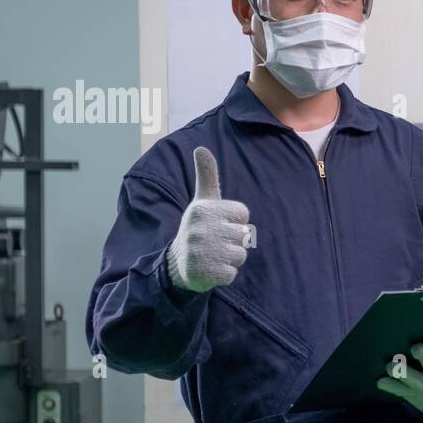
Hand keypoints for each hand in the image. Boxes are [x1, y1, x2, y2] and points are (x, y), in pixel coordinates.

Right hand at [165, 147, 251, 292]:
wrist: (178, 263)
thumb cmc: (198, 227)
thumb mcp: (202, 201)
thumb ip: (206, 176)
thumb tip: (201, 148)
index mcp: (204, 209)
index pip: (243, 215)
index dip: (235, 222)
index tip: (218, 223)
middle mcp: (201, 229)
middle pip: (244, 235)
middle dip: (234, 241)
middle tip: (215, 242)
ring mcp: (202, 252)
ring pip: (240, 255)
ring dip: (230, 259)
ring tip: (213, 255)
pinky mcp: (205, 273)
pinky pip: (232, 274)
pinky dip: (224, 274)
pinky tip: (210, 269)